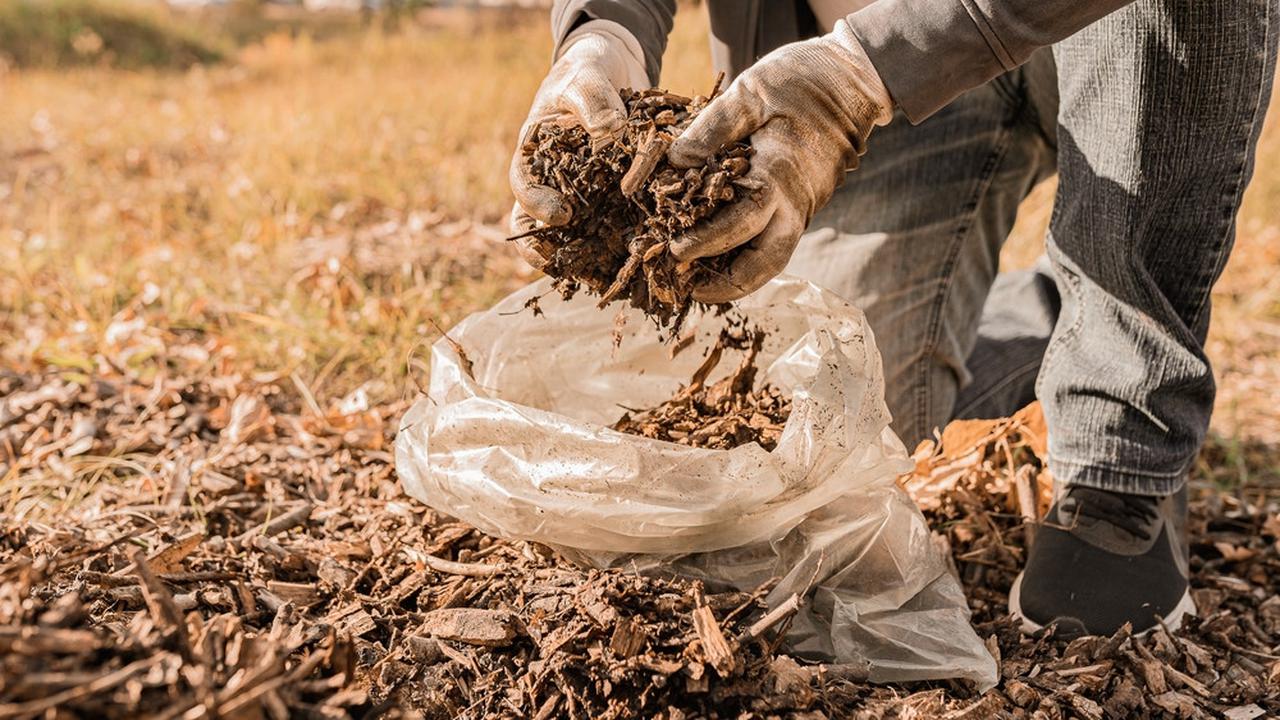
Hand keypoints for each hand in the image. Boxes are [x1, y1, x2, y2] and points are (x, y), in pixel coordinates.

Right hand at [509, 20, 648, 268]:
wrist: (610, 74)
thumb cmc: (586, 73)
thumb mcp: (585, 77)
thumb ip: (592, 99)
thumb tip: (609, 128)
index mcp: (534, 156)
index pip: (523, 187)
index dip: (535, 206)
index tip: (559, 214)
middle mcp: (552, 184)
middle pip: (539, 227)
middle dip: (550, 251)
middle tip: (568, 267)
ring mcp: (581, 197)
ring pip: (576, 236)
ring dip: (586, 258)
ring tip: (606, 276)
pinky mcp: (611, 201)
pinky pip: (614, 228)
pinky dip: (623, 246)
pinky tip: (643, 259)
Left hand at [667, 21, 890, 301]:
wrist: (854, 78)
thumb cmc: (800, 80)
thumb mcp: (748, 93)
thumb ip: (710, 130)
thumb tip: (673, 162)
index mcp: (779, 176)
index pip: (739, 226)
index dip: (705, 244)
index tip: (674, 251)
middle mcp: (795, 202)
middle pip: (765, 264)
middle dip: (727, 285)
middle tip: (688, 287)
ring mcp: (804, 205)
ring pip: (774, 258)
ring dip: (739, 276)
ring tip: (699, 279)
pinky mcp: (805, 202)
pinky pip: (777, 239)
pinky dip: (749, 253)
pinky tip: (720, 251)